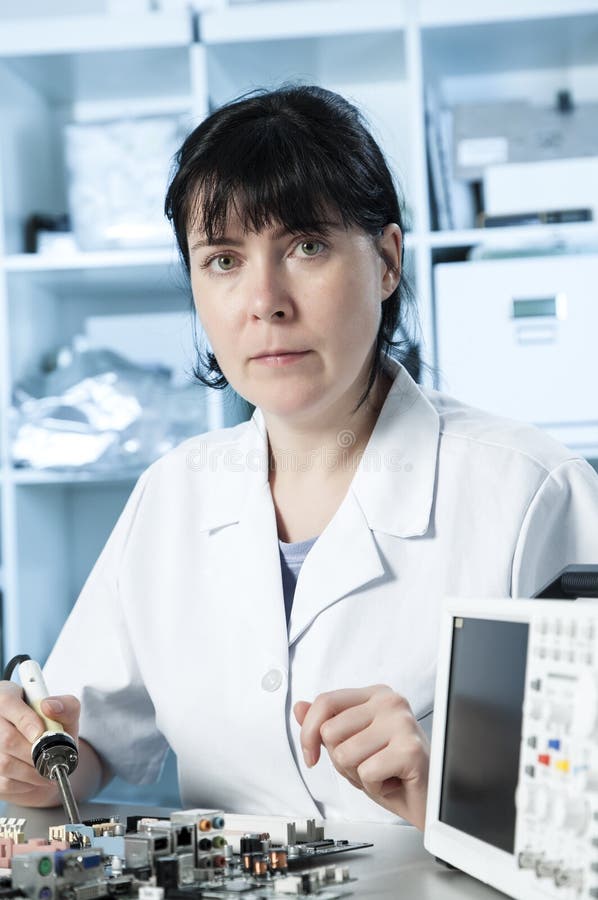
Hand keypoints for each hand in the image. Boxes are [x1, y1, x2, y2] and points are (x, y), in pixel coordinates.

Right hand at [0, 680, 79, 805]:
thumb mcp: (66, 713)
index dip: (25, 720)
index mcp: (7, 697)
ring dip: (32, 771)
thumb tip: (50, 706)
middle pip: (7, 739)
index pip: (7, 703)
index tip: (41, 733)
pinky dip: (25, 785)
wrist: (46, 755)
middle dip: (35, 752)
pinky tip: (34, 778)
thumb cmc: (53, 730)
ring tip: (47, 769)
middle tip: (51, 756)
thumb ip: (65, 706)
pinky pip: (4, 783)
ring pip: (4, 763)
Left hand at [294, 685, 429, 829]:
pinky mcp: (410, 749)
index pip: (325, 701)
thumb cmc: (393, 772)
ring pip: (345, 754)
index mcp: (375, 694)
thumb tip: (299, 707)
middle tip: (368, 765)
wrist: (429, 801)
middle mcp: (390, 701)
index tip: (311, 757)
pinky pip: (366, 772)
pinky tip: (393, 782)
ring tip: (382, 773)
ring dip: (359, 776)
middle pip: (330, 731)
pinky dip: (375, 788)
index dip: (308, 733)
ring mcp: (402, 722)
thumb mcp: (352, 746)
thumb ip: (326, 725)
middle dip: (341, 761)